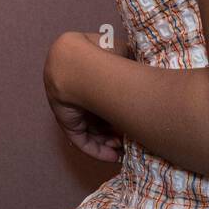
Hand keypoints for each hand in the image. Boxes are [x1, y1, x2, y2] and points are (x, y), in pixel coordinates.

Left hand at [43, 32, 132, 163]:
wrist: (75, 62)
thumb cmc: (101, 53)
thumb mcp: (124, 52)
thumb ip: (132, 64)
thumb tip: (142, 74)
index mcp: (86, 72)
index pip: (104, 92)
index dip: (121, 105)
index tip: (135, 113)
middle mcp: (76, 91)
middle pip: (99, 114)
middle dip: (117, 128)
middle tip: (131, 137)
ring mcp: (70, 107)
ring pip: (92, 130)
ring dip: (110, 141)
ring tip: (126, 149)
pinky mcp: (66, 122)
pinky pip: (82, 140)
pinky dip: (98, 150)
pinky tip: (114, 157)